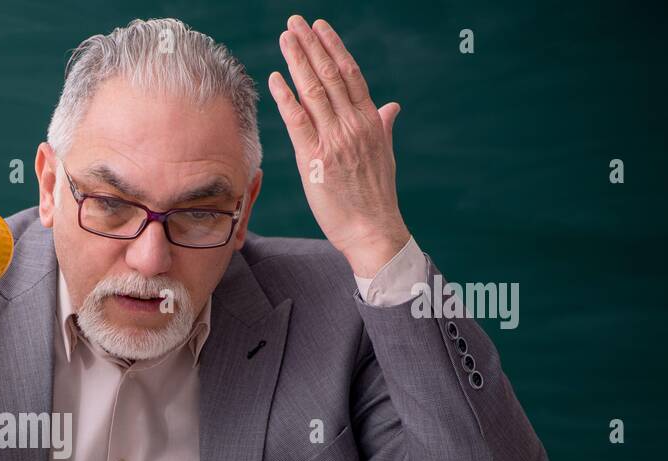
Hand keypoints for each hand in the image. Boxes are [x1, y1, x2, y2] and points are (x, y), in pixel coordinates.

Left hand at [268, 15, 410, 276]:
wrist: (374, 230)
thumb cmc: (376, 197)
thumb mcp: (385, 155)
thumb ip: (383, 126)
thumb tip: (391, 106)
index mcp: (370, 121)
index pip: (351, 75)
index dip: (333, 48)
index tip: (320, 28)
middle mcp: (354, 125)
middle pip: (330, 76)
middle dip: (312, 46)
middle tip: (295, 23)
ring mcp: (335, 141)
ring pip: (314, 92)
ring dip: (298, 62)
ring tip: (286, 39)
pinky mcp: (316, 160)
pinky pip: (299, 122)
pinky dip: (286, 98)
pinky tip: (276, 78)